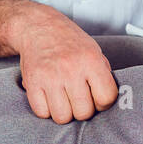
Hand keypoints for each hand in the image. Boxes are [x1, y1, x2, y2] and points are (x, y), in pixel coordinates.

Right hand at [13, 6, 117, 123]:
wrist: (38, 26)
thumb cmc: (68, 41)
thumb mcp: (94, 51)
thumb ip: (103, 75)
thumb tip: (110, 102)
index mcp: (91, 60)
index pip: (106, 98)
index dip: (103, 103)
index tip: (97, 97)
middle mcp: (71, 69)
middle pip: (84, 113)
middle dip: (83, 109)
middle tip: (78, 97)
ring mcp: (49, 77)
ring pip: (62, 117)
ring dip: (64, 112)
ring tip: (64, 98)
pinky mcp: (32, 83)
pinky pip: (42, 113)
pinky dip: (46, 109)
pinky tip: (49, 96)